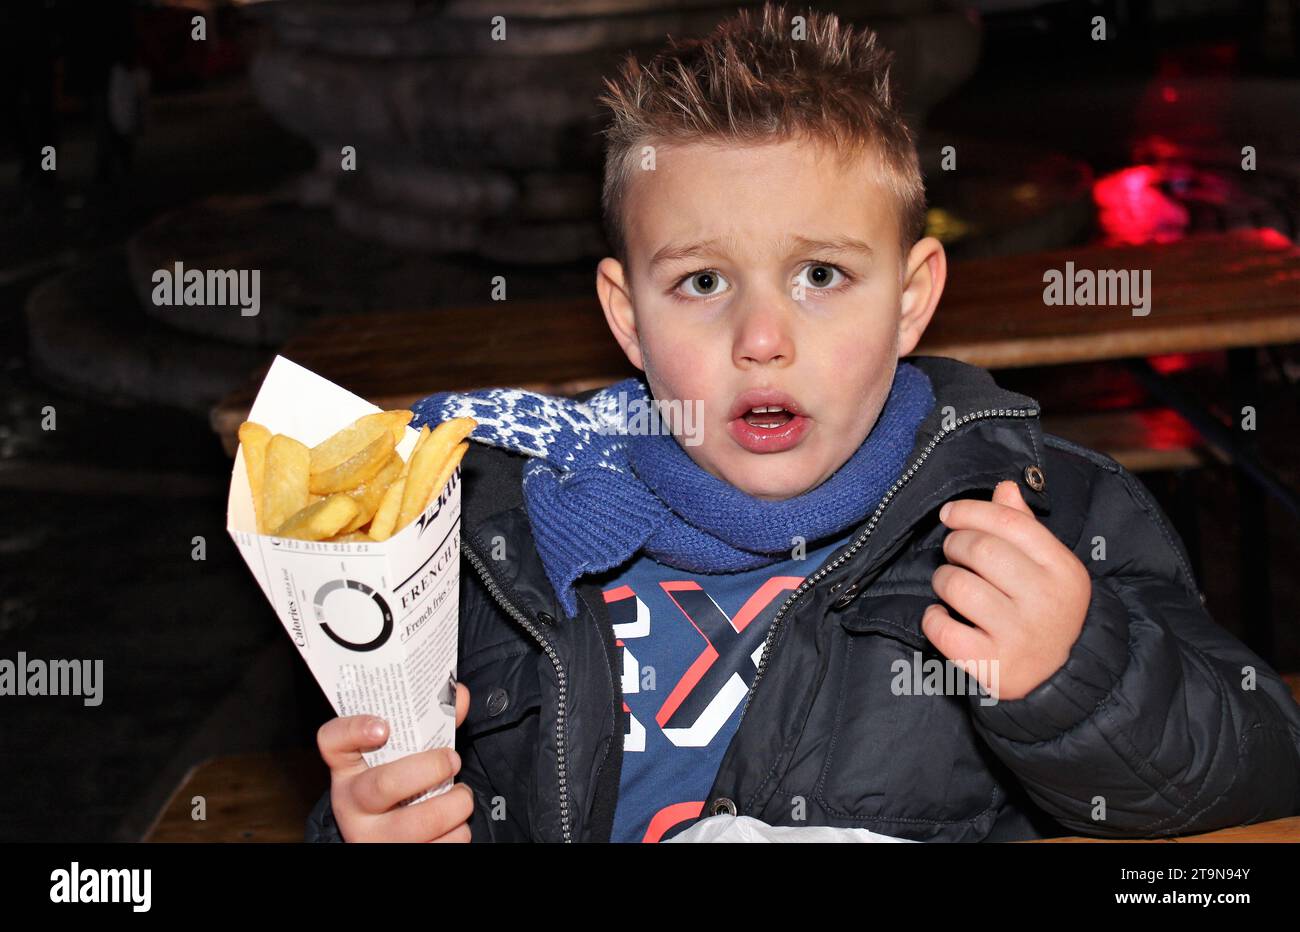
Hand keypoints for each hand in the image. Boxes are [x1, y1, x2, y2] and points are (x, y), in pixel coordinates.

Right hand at [317, 683, 473, 841]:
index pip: (332, 741)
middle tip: (452, 759)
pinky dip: (458, 833)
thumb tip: (458, 695)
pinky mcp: (396, 857)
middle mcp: (352, 806)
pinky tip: (454, 824)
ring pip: (419, 823)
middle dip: (430, 768)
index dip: (354, 729)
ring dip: (455, 804)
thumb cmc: (400, 785)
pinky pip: (440, 847)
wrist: (387, 838)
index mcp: (348, 770)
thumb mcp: (403, 755)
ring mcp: (371, 838)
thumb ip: (430, 723)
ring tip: (460, 796)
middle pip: (384, 785)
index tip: (384, 726)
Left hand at [921, 480, 1090, 701]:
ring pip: (958, 586)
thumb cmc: (1047, 611)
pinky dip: (932, 618)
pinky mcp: (993, 665)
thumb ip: (1024, 528)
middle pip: (980, 549)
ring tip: (951, 585)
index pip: (1009, 523)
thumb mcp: (1048, 568)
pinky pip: (943, 629)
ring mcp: (1020, 635)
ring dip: (943, 579)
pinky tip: (941, 616)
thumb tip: (1003, 488)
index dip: (971, 511)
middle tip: (953, 553)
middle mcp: (1045, 601)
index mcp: (1062, 569)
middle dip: (955, 544)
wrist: (1063, 679)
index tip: (950, 514)